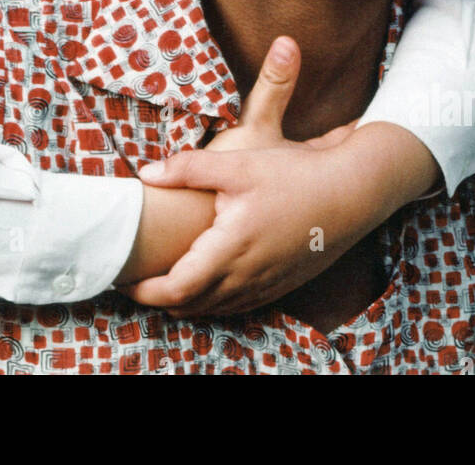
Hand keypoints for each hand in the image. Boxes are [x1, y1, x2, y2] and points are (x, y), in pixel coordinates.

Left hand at [124, 37, 371, 316]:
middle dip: (157, 299)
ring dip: (185, 302)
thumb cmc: (295, 175)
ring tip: (161, 284)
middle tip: (133, 281)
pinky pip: (238, 305)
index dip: (144, 290)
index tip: (122, 278)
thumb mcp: (239, 164)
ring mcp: (267, 285)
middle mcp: (248, 277)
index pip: (176, 288)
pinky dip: (213, 301)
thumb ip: (189, 168)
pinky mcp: (282, 284)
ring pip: (215, 309)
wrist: (352, 192)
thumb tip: (147, 175)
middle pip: (191, 305)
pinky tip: (206, 284)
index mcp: (231, 250)